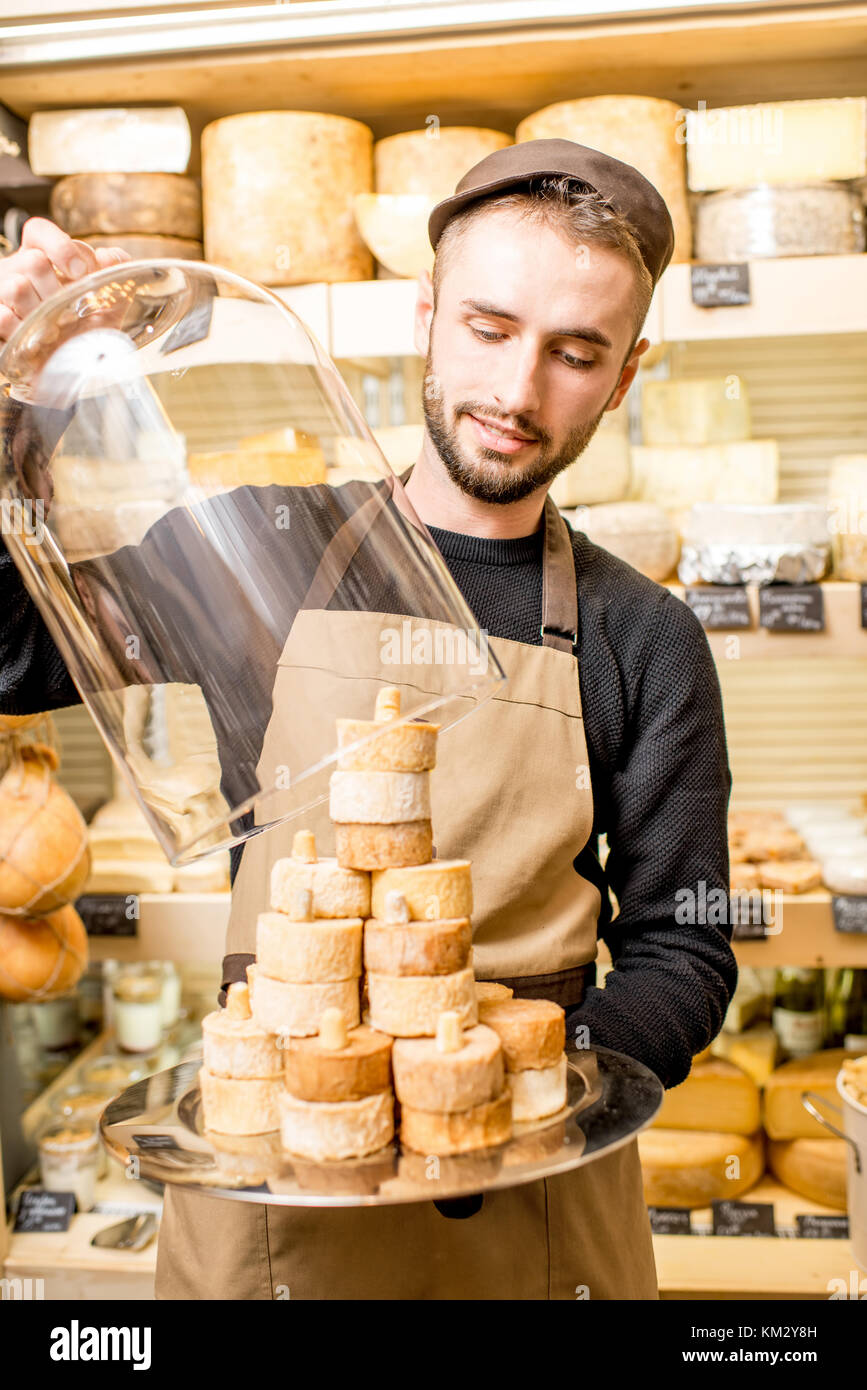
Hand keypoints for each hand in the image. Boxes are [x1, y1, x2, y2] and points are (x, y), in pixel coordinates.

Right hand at [0, 217, 130, 345]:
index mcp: (41, 258)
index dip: (61, 247)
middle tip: (68, 315)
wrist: (65, 370)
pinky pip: (2, 317)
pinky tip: (34, 341)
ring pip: (17, 287)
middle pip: (33, 261)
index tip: (81, 272)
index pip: (40, 231)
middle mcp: (17, 270)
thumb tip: (110, 256)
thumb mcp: (106, 307)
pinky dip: (24, 331)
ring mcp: (2, 293)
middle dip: (57, 292)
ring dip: (41, 314)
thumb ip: (113, 278)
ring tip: (51, 331)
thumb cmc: (82, 333)